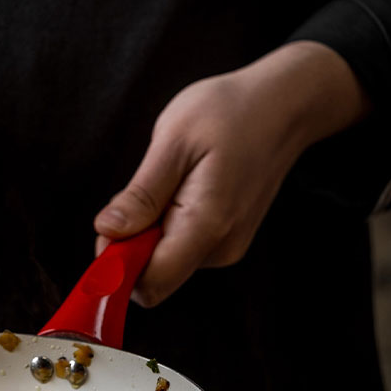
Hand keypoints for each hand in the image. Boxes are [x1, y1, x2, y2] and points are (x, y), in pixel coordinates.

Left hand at [93, 41, 369, 306]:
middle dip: (130, 246)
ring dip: (148, 233)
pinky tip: (180, 189)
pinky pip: (179, 249)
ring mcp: (226, 248)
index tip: (109, 228)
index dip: (117, 265)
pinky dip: (165, 227)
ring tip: (168, 183)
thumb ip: (142, 195)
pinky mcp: (226, 240)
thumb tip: (107, 232)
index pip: (149, 284)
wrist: (283, 106)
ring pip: (164, 263)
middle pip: (153, 277)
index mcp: (206, 226)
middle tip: (140, 194)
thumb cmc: (229, 112)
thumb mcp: (173, 141)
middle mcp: (220, 249)